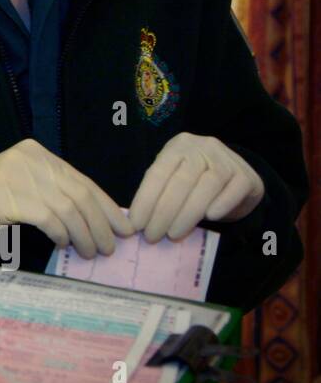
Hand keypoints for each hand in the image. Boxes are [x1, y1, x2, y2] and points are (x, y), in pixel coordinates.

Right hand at [0, 138, 133, 257]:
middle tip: (109, 247)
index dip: (106, 206)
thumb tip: (99, 219)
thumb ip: (55, 192)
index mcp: (36, 153)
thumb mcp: (25, 186)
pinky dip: (61, 233)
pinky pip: (47, 217)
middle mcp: (29, 159)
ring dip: (84, 234)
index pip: (81, 180)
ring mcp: (17, 175)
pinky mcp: (7, 196)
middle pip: (78, 194)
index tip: (123, 227)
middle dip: (100, 223)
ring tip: (90, 252)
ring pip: (67, 208)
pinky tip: (63, 244)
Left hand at [130, 132, 263, 242]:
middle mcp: (202, 147)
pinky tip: (210, 218)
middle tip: (152, 236)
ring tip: (173, 234)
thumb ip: (161, 194)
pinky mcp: (247, 175)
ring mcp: (227, 159)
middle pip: (181, 180)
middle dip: (163, 212)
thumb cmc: (196, 183)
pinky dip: (221, 204)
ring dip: (188, 214)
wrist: (236, 180)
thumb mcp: (174, 179)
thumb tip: (139, 223)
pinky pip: (234, 190)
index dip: (145, 200)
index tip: (136, 225)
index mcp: (178, 147)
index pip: (158, 173)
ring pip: (208, 185)